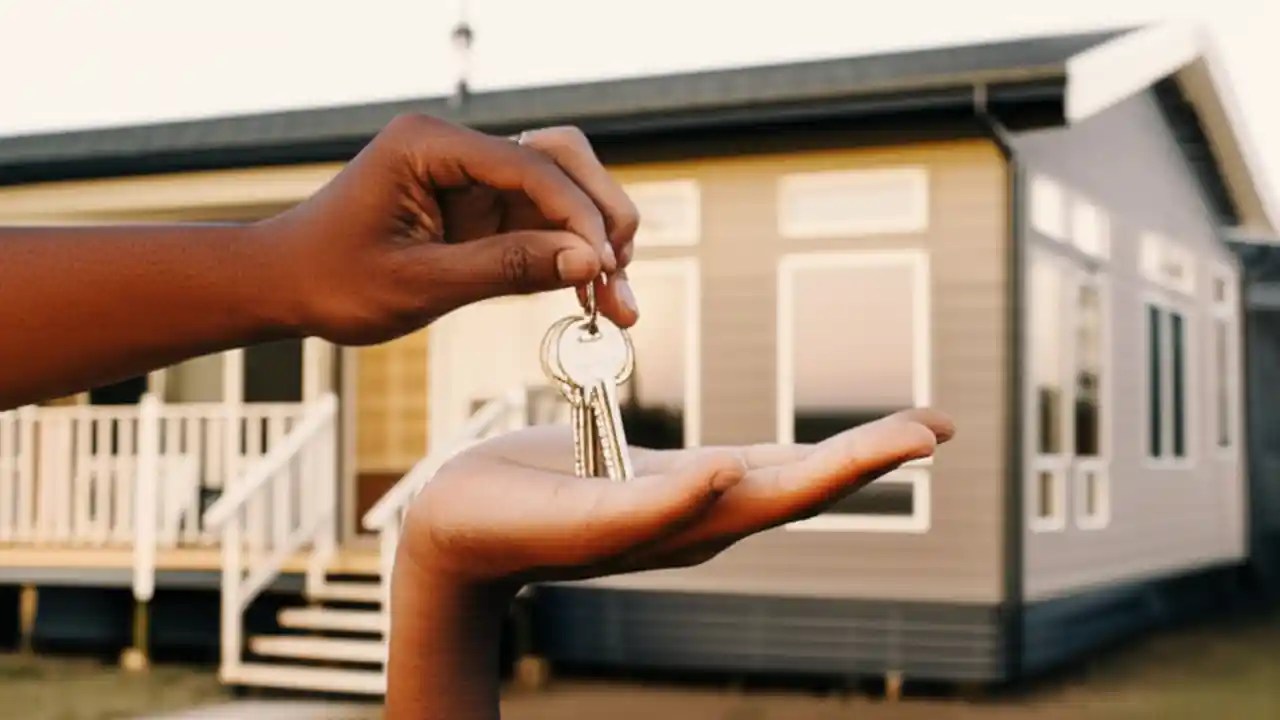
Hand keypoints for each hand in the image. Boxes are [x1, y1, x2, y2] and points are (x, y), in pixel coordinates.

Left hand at [260, 115, 639, 345]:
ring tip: (616, 297)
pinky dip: (569, 257)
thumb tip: (589, 263)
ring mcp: (472, 178)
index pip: (529, 165)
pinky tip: (592, 295)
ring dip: (594, 236)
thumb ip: (506, 268)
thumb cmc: (332, 280)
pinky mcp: (479, 210)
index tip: (605, 267)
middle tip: (620, 275)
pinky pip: (541, 223)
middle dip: (599, 214)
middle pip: (560, 159)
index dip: (576, 216)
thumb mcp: (419, 283)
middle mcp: (457, 151)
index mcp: (429, 145)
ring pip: (561, 189)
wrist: (284, 287)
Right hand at [398, 409, 953, 589]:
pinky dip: (784, 447)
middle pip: (806, 481)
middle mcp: (699, 515)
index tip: (923, 434)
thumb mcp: (573, 514)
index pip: (796, 490)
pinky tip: (795, 445)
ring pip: (779, 472)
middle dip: (873, 454)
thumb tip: (731, 475)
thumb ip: (654, 505)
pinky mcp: (654, 480)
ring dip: (842, 451)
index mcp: (690, 524)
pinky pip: (736, 458)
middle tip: (938, 424)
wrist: (451, 537)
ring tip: (899, 431)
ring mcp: (680, 500)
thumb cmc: (499, 524)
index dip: (862, 460)